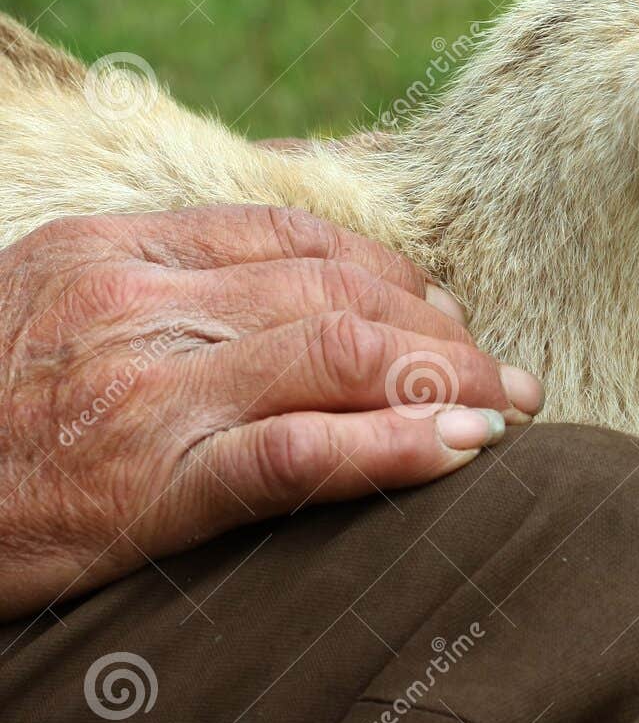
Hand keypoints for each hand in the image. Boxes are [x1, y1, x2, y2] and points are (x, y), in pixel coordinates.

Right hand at [0, 206, 542, 619]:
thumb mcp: (45, 309)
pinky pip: (299, 453)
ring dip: (446, 381)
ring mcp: (148, 389)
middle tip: (502, 370)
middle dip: (440, 332)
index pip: (292, 238)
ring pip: (339, 353)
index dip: (387, 273)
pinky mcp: (150, 484)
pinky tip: (460, 452)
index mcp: (114, 249)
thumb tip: (261, 293)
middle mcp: (140, 300)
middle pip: (338, 290)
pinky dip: (393, 449)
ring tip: (508, 410)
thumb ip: (146, 288)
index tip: (439, 312)